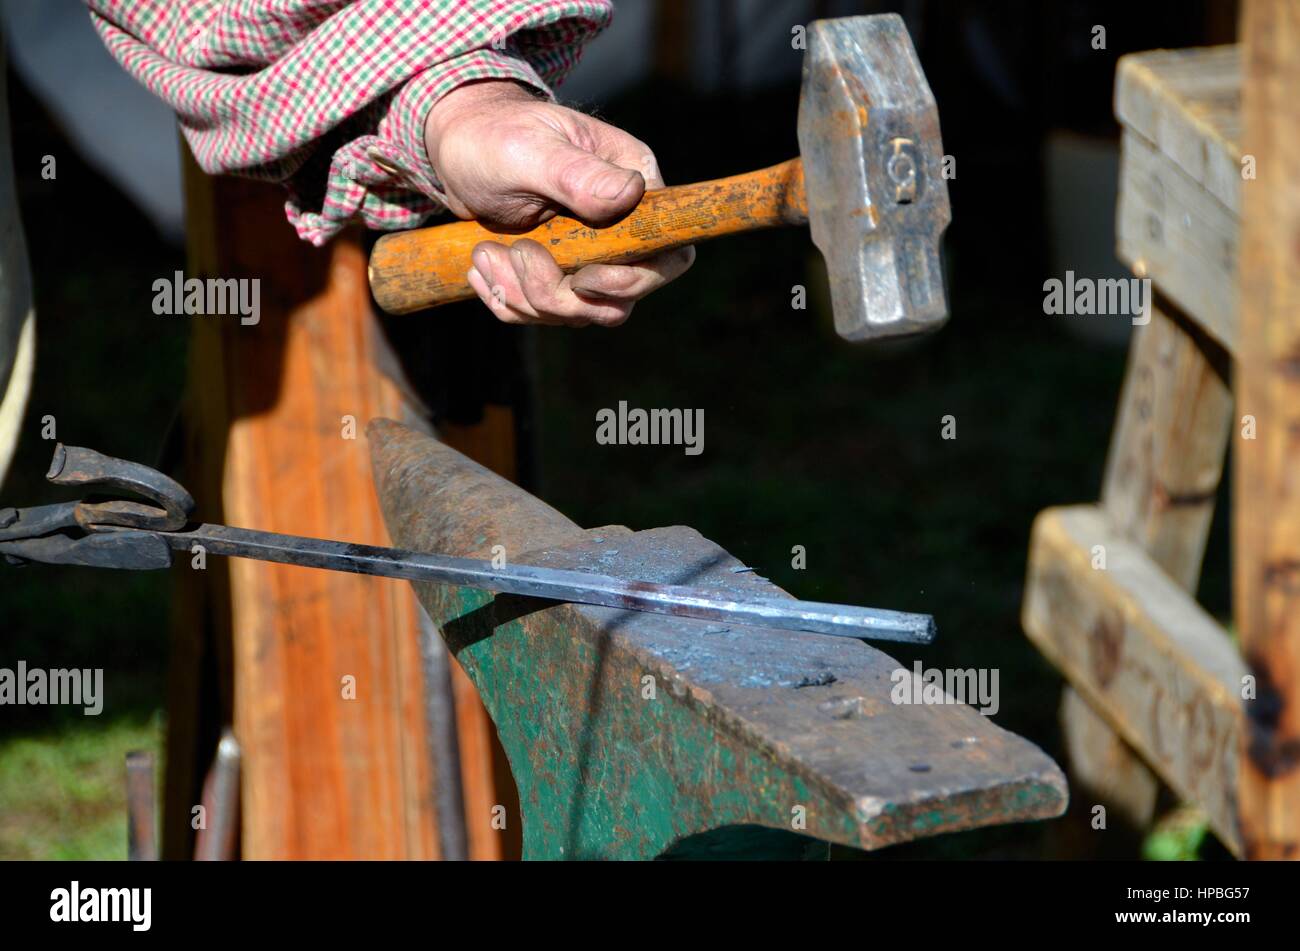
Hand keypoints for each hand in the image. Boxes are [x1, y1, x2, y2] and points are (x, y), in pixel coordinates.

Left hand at [424, 80, 693, 326]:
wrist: (457, 148)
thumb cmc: (493, 135)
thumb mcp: (528, 149)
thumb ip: (578, 174)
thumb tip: (630, 193)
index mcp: (632, 182)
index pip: (667, 252)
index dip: (634, 280)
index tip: (582, 278)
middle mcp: (622, 224)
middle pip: (621, 297)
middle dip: (561, 294)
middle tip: (515, 254)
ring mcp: (592, 255)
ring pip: (579, 311)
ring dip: (525, 295)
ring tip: (485, 254)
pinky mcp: (560, 275)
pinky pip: (545, 313)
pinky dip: (509, 300)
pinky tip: (484, 265)